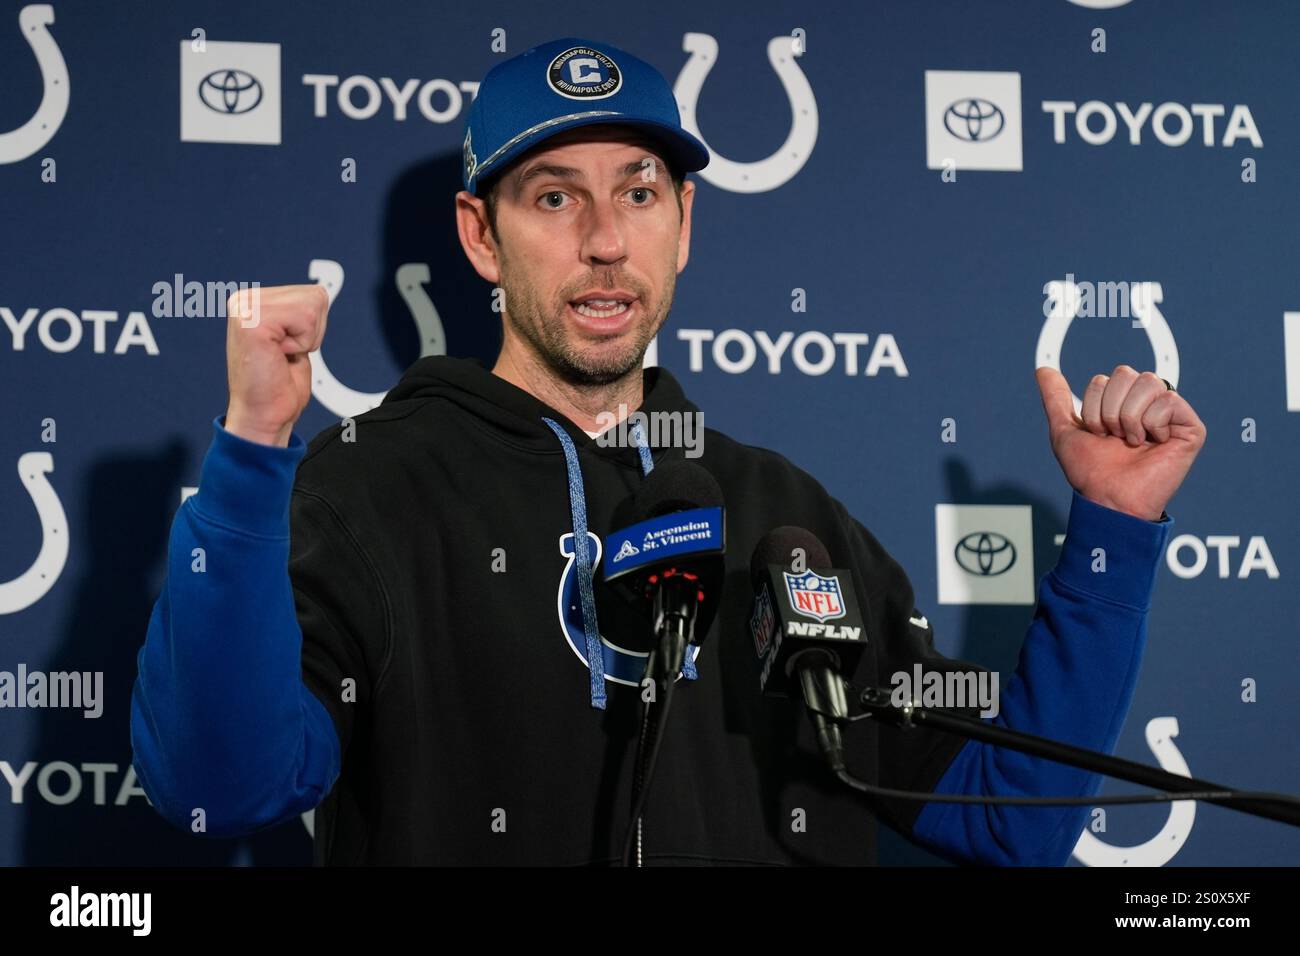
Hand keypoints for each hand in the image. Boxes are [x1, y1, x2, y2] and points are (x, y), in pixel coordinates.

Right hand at [223, 284, 329, 446]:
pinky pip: (305, 319)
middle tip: (284, 355)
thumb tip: (320, 293)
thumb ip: (299, 313)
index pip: (313, 294)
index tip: (286, 349)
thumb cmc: (278, 386)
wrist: (264, 416)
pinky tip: (278, 356)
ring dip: (306, 339)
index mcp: (252, 301)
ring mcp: (246, 307)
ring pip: (312, 306)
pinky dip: (302, 343)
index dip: (312, 328)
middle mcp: (245, 299)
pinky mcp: (252, 320)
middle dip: (312, 332)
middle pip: (315, 296)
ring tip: (280, 356)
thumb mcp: (293, 339)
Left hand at [1035, 365, 1206, 520]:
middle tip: (1115, 437)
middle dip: (1110, 410)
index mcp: (1121, 402)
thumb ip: (1056, 398)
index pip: (1104, 379)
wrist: (1109, 498)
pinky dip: (1153, 423)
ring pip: (1148, 382)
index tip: (1099, 434)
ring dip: (1129, 417)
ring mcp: (1170, 414)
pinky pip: (1169, 399)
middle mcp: (1147, 403)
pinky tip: (1154, 443)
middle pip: (1125, 374)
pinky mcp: (1190, 426)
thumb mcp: (1065, 430)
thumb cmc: (1090, 470)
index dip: (1094, 408)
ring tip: (1133, 441)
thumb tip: (1043, 370)